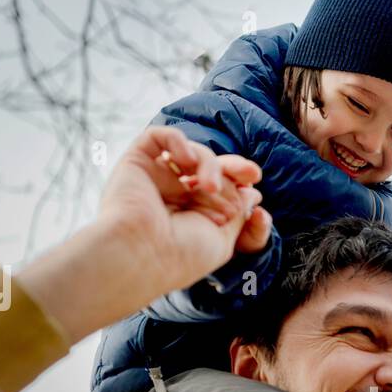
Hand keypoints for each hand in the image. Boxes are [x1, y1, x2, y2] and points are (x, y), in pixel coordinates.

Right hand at [95, 126, 271, 297]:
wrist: (142, 254)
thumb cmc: (181, 255)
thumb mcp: (223, 238)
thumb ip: (239, 213)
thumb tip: (252, 192)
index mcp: (190, 215)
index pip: (218, 187)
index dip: (238, 179)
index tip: (254, 179)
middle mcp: (171, 196)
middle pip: (207, 167)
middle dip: (231, 167)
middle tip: (250, 173)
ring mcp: (154, 179)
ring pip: (190, 153)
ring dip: (209, 165)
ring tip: (210, 186)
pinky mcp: (136, 163)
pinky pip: (159, 136)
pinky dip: (178, 141)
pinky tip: (187, 161)